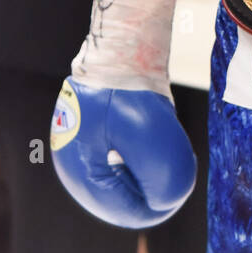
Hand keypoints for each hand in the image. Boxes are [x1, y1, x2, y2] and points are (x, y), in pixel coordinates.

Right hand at [51, 0, 195, 227]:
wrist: (121, 42)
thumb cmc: (130, 91)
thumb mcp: (153, 138)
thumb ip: (164, 179)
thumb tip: (171, 199)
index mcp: (78, 172)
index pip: (122, 210)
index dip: (156, 206)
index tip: (179, 190)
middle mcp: (71, 164)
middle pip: (120, 195)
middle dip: (151, 186)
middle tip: (173, 167)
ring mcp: (79, 146)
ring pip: (123, 175)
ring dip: (147, 167)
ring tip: (162, 144)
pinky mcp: (90, 130)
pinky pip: (121, 155)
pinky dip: (141, 150)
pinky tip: (153, 132)